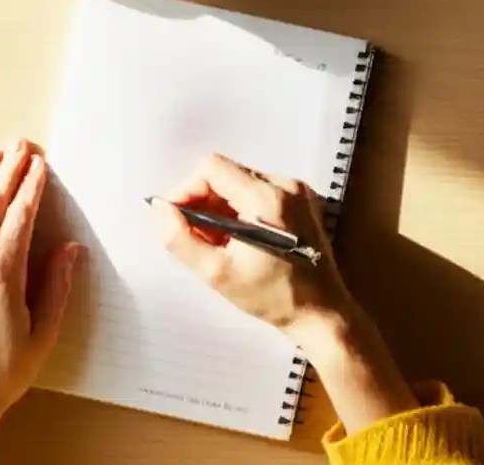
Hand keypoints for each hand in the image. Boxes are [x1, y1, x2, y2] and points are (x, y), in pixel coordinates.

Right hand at [153, 153, 418, 431]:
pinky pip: (259, 192)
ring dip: (220, 207)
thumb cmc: (272, 297)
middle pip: (226, 174)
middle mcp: (285, 186)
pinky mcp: (303, 202)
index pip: (211, 168)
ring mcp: (298, 192)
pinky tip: (238, 239)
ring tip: (217, 241)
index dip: (186, 189)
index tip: (177, 217)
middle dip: (202, 201)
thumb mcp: (217, 273)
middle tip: (195, 236)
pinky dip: (240, 210)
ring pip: (240, 182)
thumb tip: (161, 211)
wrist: (322, 314)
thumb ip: (180, 239)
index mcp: (266, 199)